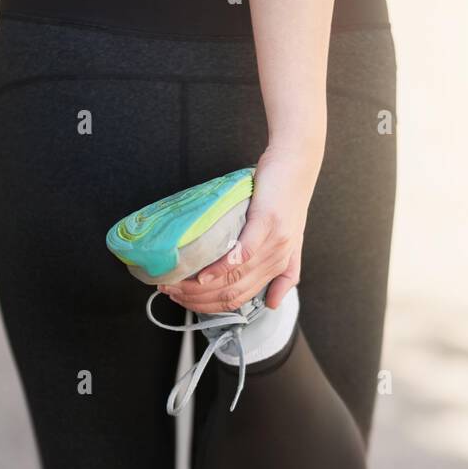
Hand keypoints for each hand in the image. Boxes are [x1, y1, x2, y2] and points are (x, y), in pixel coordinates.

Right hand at [160, 143, 322, 313]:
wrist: (297, 162)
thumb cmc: (286, 196)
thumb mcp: (291, 241)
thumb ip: (284, 274)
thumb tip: (272, 305)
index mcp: (278, 267)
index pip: (239, 299)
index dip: (208, 306)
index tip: (182, 300)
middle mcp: (276, 259)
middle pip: (232, 293)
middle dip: (197, 298)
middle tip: (170, 292)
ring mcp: (272, 242)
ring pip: (233, 278)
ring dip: (200, 286)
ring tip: (175, 283)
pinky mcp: (266, 222)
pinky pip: (241, 253)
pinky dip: (220, 268)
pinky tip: (203, 274)